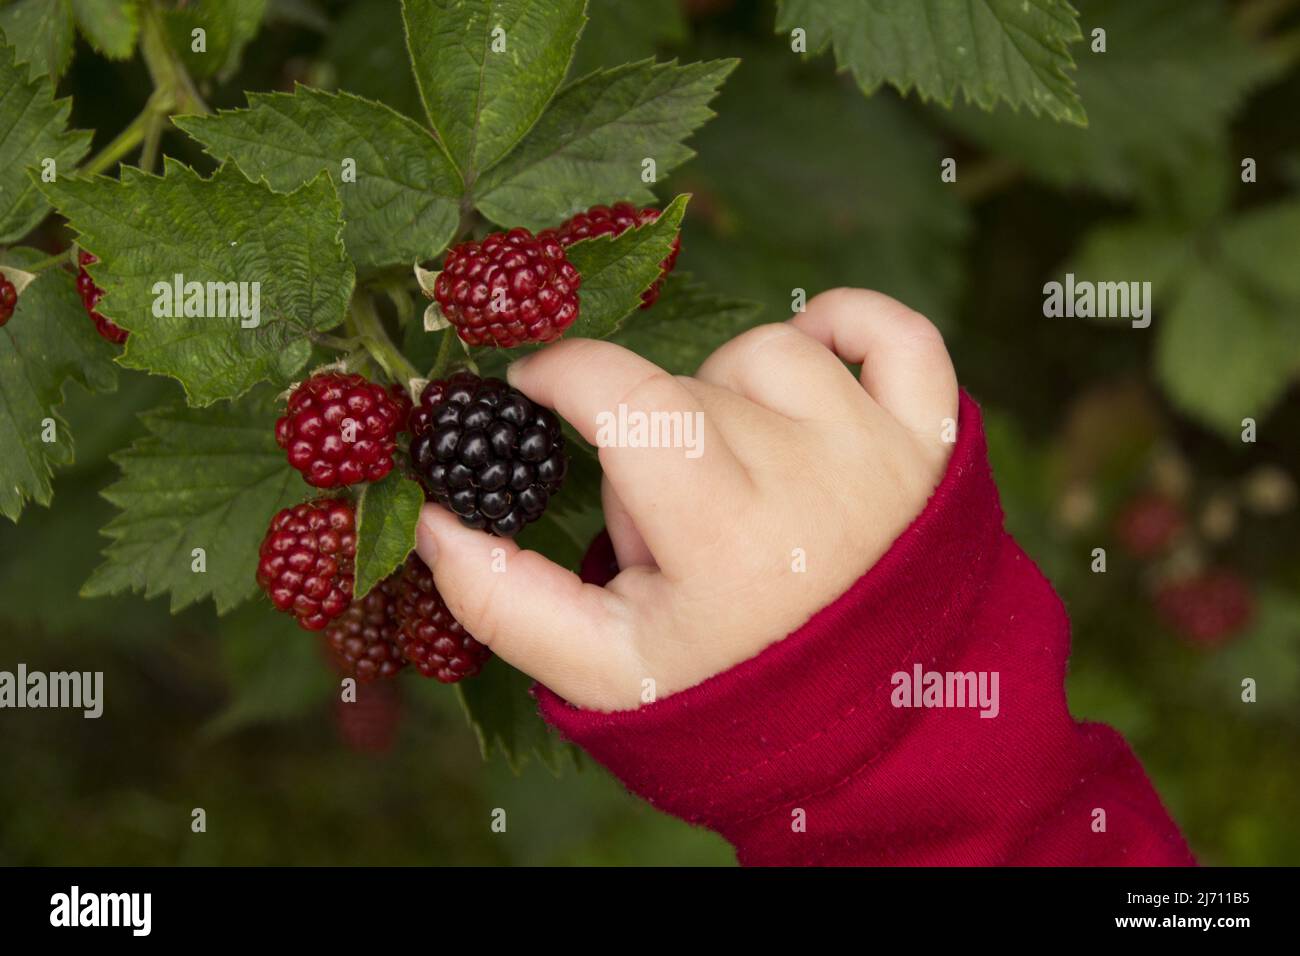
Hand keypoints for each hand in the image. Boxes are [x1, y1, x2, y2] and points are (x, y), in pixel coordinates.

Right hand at [415, 288, 958, 710]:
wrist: (877, 737)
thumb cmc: (730, 701)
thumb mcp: (603, 672)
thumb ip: (503, 599)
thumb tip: (433, 520)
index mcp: (719, 524)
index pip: (621, 391)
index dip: (559, 372)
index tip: (532, 388)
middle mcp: (806, 467)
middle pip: (686, 385)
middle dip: (646, 437)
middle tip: (667, 523)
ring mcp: (879, 446)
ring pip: (771, 350)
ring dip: (729, 392)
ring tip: (734, 472)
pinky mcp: (933, 439)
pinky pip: (896, 332)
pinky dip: (849, 325)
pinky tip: (811, 354)